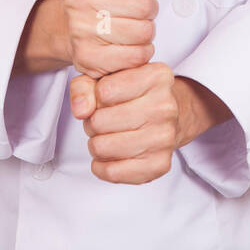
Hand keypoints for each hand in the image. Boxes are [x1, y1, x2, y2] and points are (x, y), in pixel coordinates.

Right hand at [59, 0, 173, 80]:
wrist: (75, 23)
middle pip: (142, 5)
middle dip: (149, 8)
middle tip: (137, 9)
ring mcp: (78, 28)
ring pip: (142, 32)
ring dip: (146, 30)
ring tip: (132, 24)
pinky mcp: (86, 57)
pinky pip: (136, 56)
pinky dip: (141, 51)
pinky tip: (128, 43)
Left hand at [72, 62, 182, 183]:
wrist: (168, 116)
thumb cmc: (133, 94)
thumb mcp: (107, 77)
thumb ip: (84, 86)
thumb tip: (81, 110)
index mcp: (156, 76)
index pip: (104, 91)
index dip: (94, 97)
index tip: (104, 98)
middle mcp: (165, 106)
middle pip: (99, 121)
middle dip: (92, 123)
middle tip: (102, 121)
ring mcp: (165, 137)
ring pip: (102, 147)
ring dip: (96, 144)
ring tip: (106, 136)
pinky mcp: (160, 164)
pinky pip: (112, 172)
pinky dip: (102, 166)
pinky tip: (109, 156)